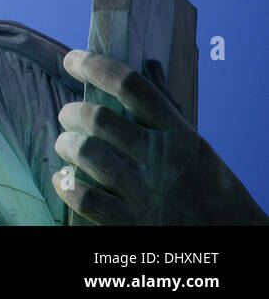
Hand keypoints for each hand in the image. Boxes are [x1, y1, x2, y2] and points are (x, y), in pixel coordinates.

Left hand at [52, 49, 267, 224]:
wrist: (233, 238)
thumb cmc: (210, 188)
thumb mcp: (195, 145)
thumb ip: (165, 106)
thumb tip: (148, 64)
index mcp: (178, 134)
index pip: (131, 85)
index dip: (95, 66)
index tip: (72, 59)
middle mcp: (161, 159)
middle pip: (99, 118)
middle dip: (72, 112)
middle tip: (67, 115)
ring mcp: (145, 192)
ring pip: (87, 152)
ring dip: (66, 145)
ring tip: (66, 146)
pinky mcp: (132, 224)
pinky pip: (86, 199)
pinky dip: (67, 185)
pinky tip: (64, 180)